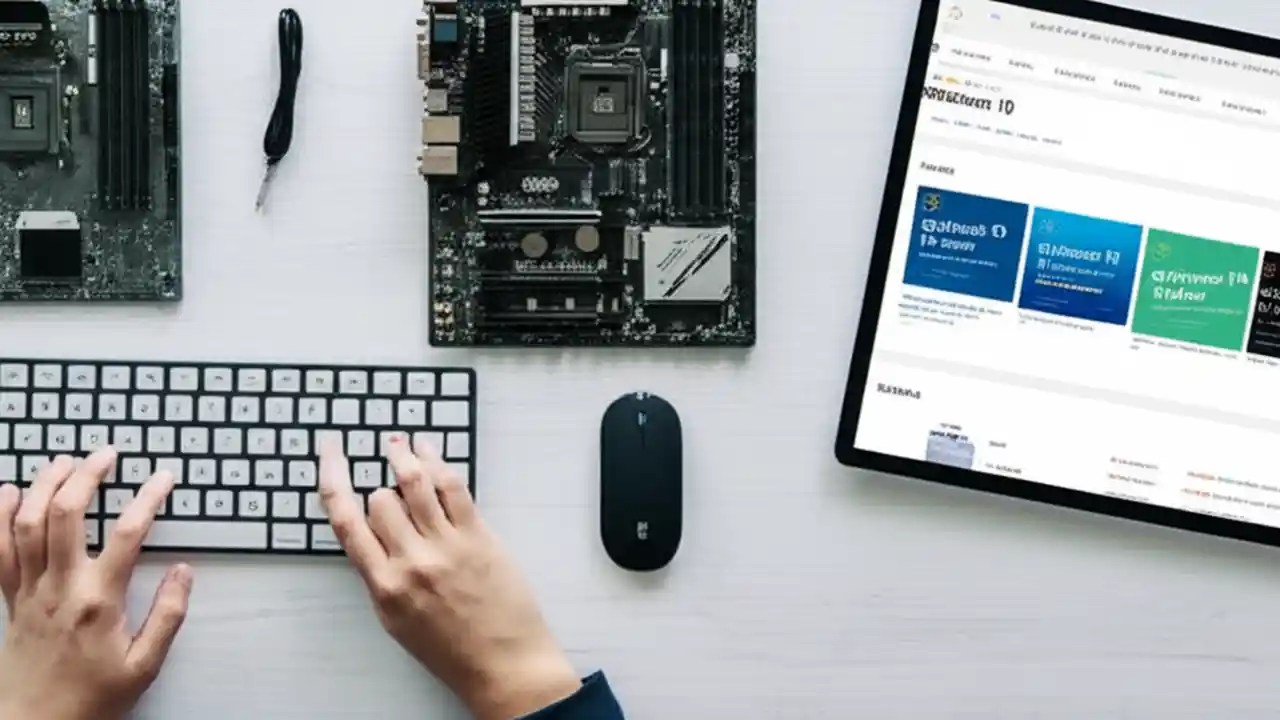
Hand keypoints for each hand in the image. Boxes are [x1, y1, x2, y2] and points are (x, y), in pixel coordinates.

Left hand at [0, 449, 192, 719]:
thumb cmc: (91, 698)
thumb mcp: (146, 665)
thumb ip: (169, 615)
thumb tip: (185, 573)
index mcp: (99, 601)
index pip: (128, 534)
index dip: (149, 498)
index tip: (164, 478)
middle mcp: (60, 588)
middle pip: (66, 514)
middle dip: (86, 475)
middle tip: (105, 455)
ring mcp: (29, 590)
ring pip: (27, 522)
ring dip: (44, 485)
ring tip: (64, 462)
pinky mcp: (9, 597)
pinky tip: (8, 492)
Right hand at [320, 436, 579, 719]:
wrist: (502, 663)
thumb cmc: (450, 647)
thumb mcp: (396, 619)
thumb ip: (380, 574)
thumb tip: (370, 531)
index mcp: (383, 586)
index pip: (346, 521)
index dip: (332, 478)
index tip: (329, 453)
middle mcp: (411, 562)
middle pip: (381, 500)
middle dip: (379, 482)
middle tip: (382, 464)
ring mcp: (446, 547)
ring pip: (414, 483)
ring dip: (403, 456)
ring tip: (399, 444)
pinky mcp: (478, 537)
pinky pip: (452, 487)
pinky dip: (438, 463)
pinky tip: (431, 453)